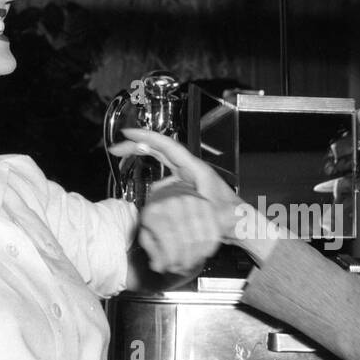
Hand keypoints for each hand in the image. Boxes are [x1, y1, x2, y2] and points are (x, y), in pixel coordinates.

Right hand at [110, 129, 286, 259]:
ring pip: (161, 175)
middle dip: (138, 148)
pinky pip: (166, 188)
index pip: (167, 147)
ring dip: (153, 187)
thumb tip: (172, 207)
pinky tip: (160, 210)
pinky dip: (159, 194)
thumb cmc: (234, 216)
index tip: (128, 134)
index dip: (147, 137)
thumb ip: (192, 206)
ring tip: (160, 208)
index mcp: (196, 169)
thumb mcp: (212, 211)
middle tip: (117, 149)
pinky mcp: (187, 192)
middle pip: (160, 153)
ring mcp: (189, 180)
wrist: (243, 226)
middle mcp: (191, 171)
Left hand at [136, 180, 222, 275]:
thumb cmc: (157, 215)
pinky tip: (204, 254)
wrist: (169, 192)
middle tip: (182, 267)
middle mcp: (174, 204)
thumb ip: (151, 251)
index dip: (171, 259)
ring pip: (200, 239)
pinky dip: (210, 247)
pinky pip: (213, 232)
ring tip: (192, 262)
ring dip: (197, 256)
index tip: (171, 267)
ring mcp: (192, 202)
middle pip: (186, 242)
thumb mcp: (146, 232)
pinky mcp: (206, 205)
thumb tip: (159, 266)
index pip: (168, 241)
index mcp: (155, 212)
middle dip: (185, 260)